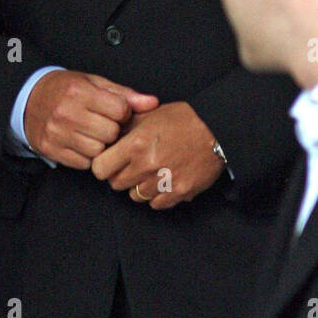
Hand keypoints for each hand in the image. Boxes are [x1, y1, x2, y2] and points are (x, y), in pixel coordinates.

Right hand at [24, 71, 158, 168]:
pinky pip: (83, 163)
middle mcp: (67, 112)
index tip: (115, 112)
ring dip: (100, 145)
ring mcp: (57, 133)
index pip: (120, 110)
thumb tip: (153, 103)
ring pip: (98, 151)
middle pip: (110, 133)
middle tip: (103, 124)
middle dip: (112, 130)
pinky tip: (80, 143)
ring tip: (92, 133)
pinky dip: (86, 156)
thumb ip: (125, 95)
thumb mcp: (95, 83)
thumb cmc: (67, 89)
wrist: (29, 98)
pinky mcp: (51, 149)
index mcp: (80, 91)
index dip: (122, 113)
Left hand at [91, 102, 224, 209]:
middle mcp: (146, 165)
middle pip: (116, 185)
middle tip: (133, 166)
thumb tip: (108, 137)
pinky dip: (158, 195)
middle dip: (121, 176)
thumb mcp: (150, 114)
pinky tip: (164, 181)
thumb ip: (126, 127)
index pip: (100, 168)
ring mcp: (163, 181)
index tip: (110, 162)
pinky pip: (156, 204)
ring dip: (140, 186)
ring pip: (135, 196)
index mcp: (135, 144)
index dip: (104, 165)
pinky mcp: (179, 192)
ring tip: (152, 172)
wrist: (217, 130)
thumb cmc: (183, 119)